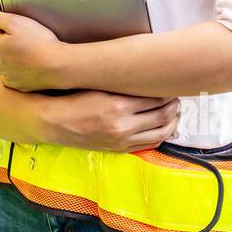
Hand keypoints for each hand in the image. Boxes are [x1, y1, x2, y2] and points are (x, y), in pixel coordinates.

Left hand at [0, 10, 69, 91]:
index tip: (22, 33)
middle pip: (2, 50)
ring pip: (9, 63)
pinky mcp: (18, 86)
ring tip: (33, 54)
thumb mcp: (15, 21)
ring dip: (17, 59)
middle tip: (29, 43)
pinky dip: (24, 71)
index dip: (10, 31)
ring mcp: (7, 77)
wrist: (58, 65)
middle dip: (11, 45)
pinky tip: (34, 66)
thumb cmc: (37, 41)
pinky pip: (18, 76)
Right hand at [40, 90, 179, 152]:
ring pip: (160, 132)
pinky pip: (149, 144)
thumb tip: (147, 83)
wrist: (55, 122)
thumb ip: (123, 87)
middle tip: (176, 97)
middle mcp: (122, 125)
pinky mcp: (119, 148)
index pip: (154, 98)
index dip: (166, 92)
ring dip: (172, 122)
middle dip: (173, 106)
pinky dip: (161, 135)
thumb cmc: (74, 99)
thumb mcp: (99, 87)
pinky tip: (164, 128)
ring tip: (174, 112)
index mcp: (117, 106)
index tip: (170, 86)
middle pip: (161, 115)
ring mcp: (121, 139)